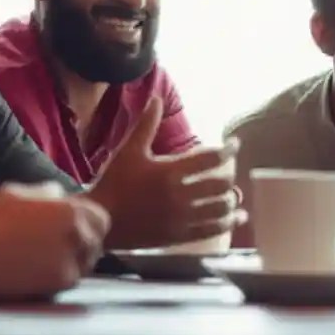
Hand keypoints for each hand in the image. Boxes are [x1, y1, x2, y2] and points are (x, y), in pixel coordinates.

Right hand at [0, 182, 110, 300]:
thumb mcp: (17, 193)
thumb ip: (45, 192)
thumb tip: (60, 193)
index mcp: (71, 210)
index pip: (101, 218)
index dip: (88, 223)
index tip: (75, 228)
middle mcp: (78, 235)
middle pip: (97, 241)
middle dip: (84, 243)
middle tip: (63, 246)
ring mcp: (73, 260)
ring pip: (88, 261)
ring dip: (76, 260)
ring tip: (49, 259)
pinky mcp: (62, 282)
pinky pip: (73, 278)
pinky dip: (62, 275)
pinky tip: (42, 271)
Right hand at [89, 97, 243, 248]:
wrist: (99, 220)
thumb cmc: (114, 182)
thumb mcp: (129, 150)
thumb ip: (146, 124)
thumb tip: (157, 98)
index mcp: (170, 171)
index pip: (211, 158)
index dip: (228, 150)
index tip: (235, 144)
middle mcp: (180, 195)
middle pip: (220, 185)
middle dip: (229, 177)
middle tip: (230, 173)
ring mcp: (181, 218)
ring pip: (219, 209)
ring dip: (231, 201)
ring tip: (235, 197)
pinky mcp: (178, 236)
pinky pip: (210, 231)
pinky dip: (226, 224)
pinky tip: (234, 219)